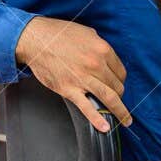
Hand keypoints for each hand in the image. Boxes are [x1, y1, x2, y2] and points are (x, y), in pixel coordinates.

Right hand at [15, 16, 130, 132]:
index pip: (120, 71)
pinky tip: (105, 127)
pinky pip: (87, 107)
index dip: (121, 80)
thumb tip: (106, 58)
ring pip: (109, 98)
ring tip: (125, 120)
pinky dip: (97, 119)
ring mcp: (83, 79)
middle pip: (117, 86)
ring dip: (120, 111)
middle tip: (118, 99)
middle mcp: (96, 65)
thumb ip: (99, 46)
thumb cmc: (59, 34)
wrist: (35, 39)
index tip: (118, 84)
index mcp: (102, 50)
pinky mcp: (69, 89)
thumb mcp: (86, 33)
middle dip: (120, 94)